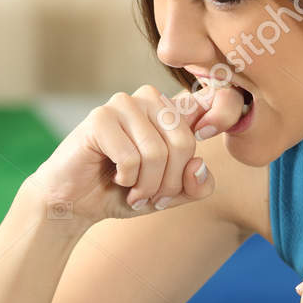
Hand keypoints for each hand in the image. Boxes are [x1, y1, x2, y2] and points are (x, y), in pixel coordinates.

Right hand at [24, 81, 247, 225]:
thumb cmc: (123, 193)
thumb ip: (196, 185)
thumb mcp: (171, 195)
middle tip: (152, 197)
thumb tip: (198, 165)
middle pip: (184, 142)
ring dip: (148, 185)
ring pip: (157, 151)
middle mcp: (151, 100)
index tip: (213, 131)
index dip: (227, 110)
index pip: (215, 98)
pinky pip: (132, 156)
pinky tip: (116, 179)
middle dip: (170, 182)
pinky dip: (127, 179)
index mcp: (174, 112)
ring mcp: (124, 104)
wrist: (76, 204)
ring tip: (134, 192)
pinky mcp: (100, 117)